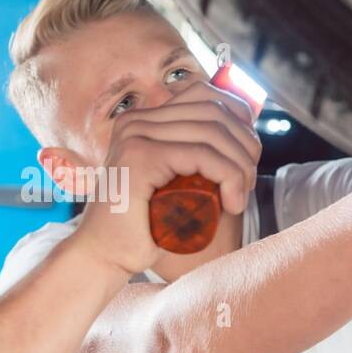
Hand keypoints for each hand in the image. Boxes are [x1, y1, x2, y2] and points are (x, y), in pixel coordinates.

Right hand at [69, 80, 261, 276]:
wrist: (103, 257)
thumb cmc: (141, 229)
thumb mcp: (170, 184)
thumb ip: (190, 161)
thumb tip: (243, 141)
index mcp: (141, 121)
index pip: (204, 95)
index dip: (239, 120)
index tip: (248, 159)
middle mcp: (135, 122)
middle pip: (213, 110)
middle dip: (245, 145)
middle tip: (247, 185)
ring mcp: (135, 136)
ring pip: (212, 132)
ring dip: (240, 166)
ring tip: (239, 198)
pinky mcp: (141, 157)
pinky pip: (201, 155)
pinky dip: (228, 176)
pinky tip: (232, 203)